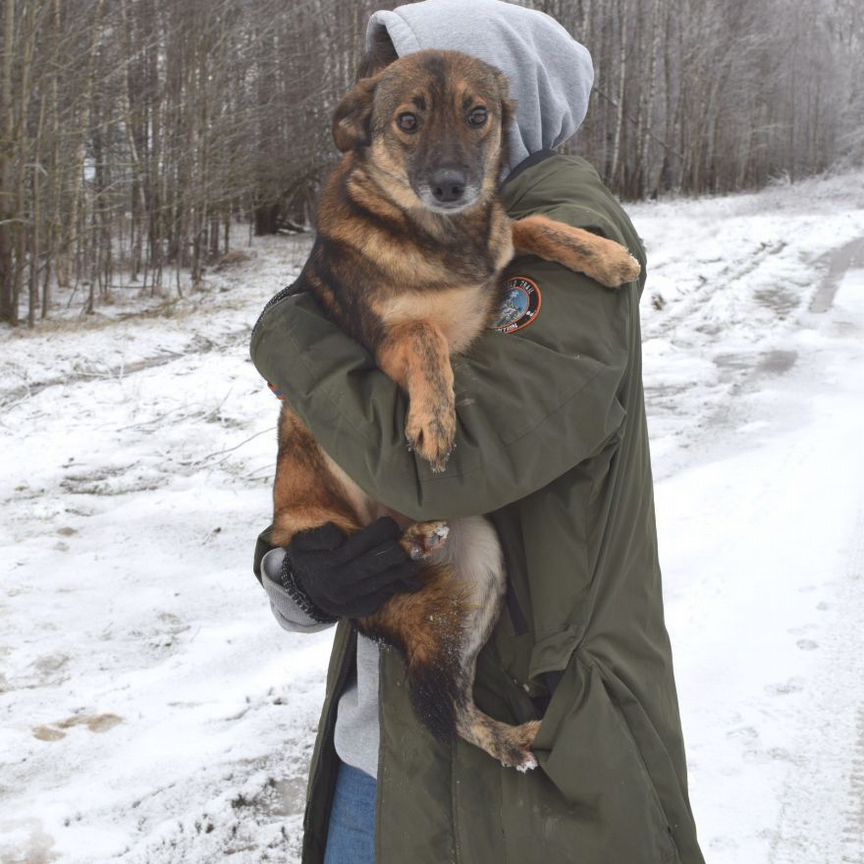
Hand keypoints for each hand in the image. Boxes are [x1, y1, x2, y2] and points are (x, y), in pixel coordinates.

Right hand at [283, 517, 422, 620]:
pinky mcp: (366, 607)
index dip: (383, 530)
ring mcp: (356, 598)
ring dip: (406, 562)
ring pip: (391, 576)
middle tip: (403, 536)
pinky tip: (407, 570)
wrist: (306, 596)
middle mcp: (344, 583)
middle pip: (384, 559)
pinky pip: (390, 590)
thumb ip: (318, 536)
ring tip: (412, 551)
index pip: (364, 542)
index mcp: (330, 563)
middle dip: (399, 545)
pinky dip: (402, 579)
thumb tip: (338, 535)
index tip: (388, 524)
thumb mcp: (302, 544)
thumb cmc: (309, 561)